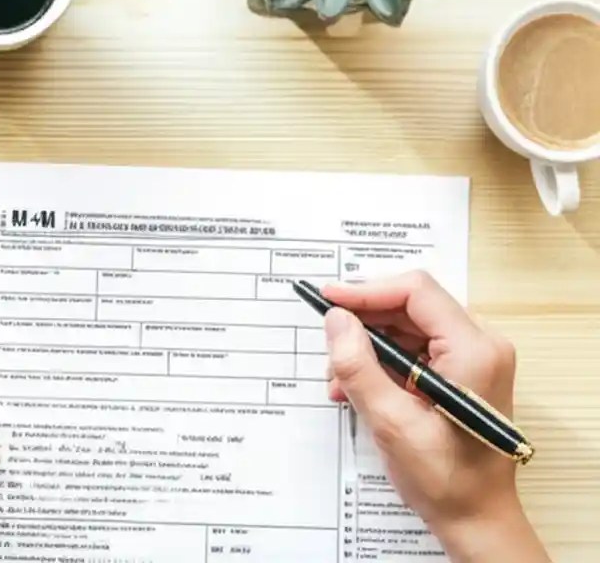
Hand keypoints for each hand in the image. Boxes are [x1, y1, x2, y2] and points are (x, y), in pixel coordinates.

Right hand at [323, 273, 549, 562]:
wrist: (477, 518)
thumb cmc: (446, 479)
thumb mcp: (392, 422)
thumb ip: (359, 366)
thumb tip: (336, 320)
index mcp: (474, 350)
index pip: (415, 292)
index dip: (366, 291)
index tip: (327, 299)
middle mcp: (481, 345)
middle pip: (411, 307)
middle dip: (364, 324)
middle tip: (329, 346)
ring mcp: (474, 359)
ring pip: (409, 327)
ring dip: (369, 347)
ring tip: (340, 380)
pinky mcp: (463, 373)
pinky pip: (415, 349)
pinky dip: (383, 362)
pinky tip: (359, 388)